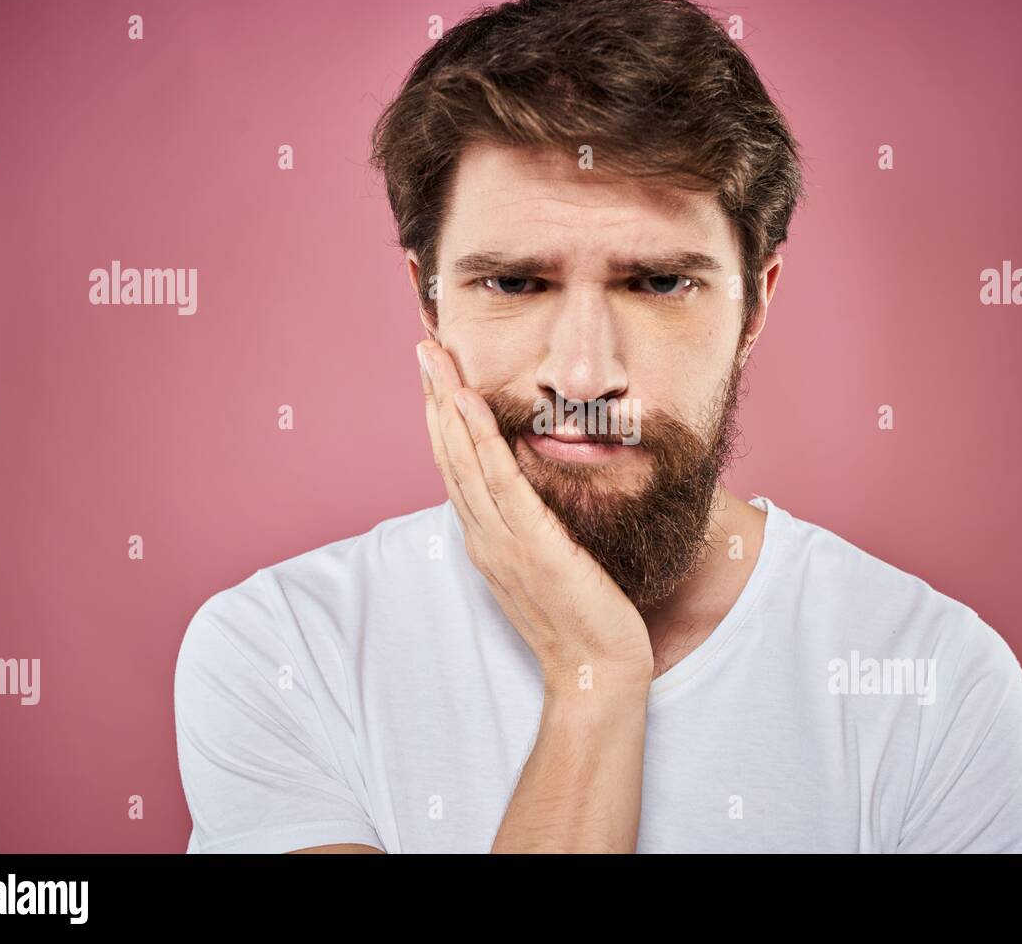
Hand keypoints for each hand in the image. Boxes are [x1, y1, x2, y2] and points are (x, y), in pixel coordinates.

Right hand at [417, 339, 654, 697]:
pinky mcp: (530, 544)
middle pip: (449, 455)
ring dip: (446, 403)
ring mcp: (503, 540)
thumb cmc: (583, 623)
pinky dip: (480, 438)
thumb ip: (534, 530)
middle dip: (434, 397)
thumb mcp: (550, 567)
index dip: (443, 420)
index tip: (437, 378)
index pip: (457, 469)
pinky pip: (499, 481)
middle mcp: (485, 536)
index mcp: (488, 541)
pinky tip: (467, 402)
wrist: (597, 672)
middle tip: (424, 348)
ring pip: (464, 460)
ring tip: (435, 358)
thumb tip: (535, 496)